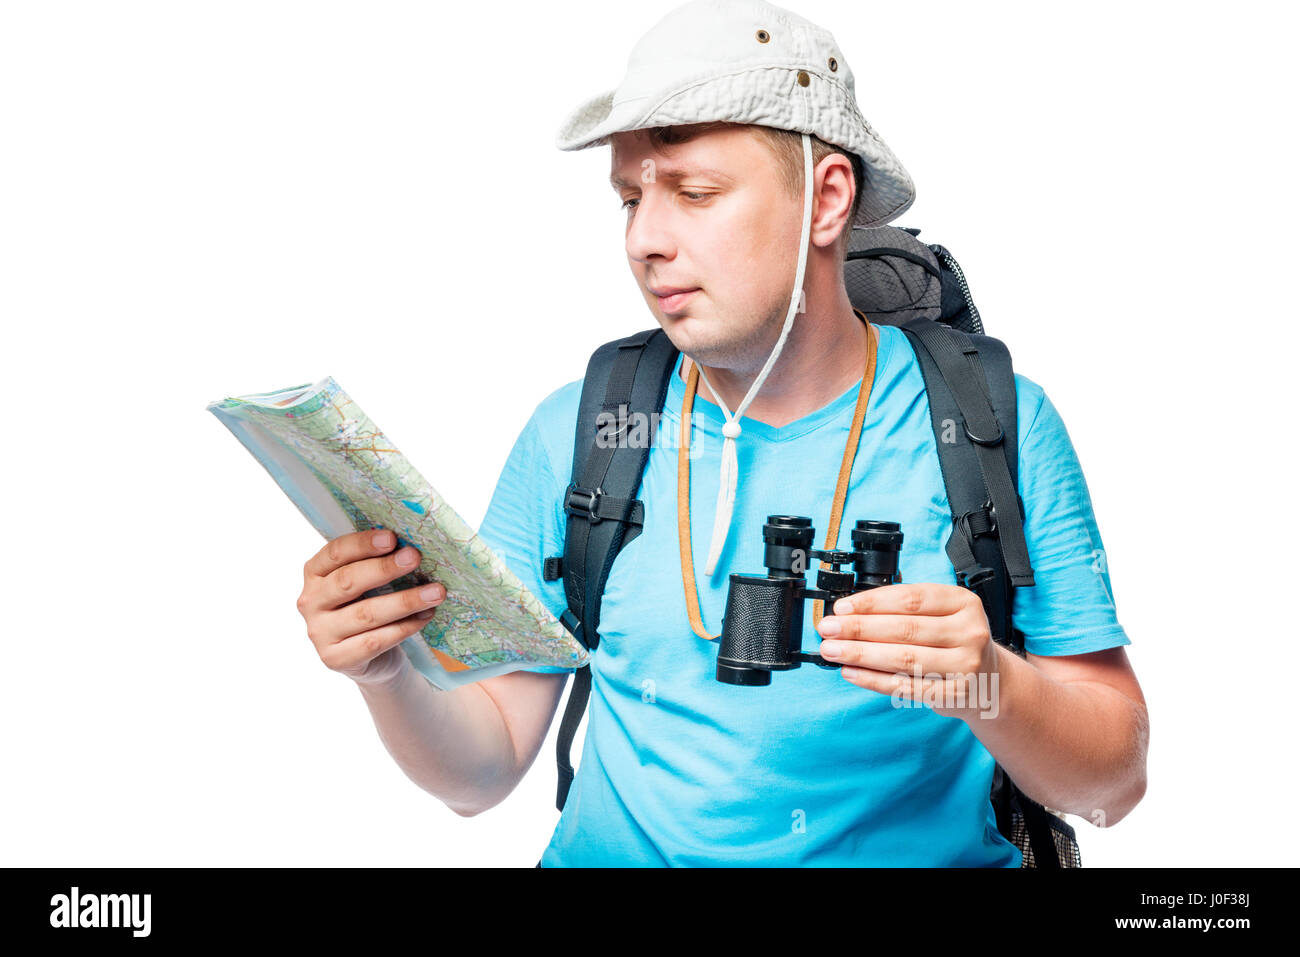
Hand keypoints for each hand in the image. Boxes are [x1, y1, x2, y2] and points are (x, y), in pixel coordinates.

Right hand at [296, 529, 447, 685]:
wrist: (369, 657)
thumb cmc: (369, 605)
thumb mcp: (368, 582)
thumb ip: (377, 563)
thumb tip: (411, 544)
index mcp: (315, 572)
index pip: (335, 552)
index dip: (363, 543)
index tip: (392, 537)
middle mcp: (310, 601)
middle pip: (348, 581)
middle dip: (384, 568)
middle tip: (415, 558)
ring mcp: (319, 632)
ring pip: (365, 614)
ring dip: (405, 601)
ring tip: (435, 592)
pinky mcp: (335, 658)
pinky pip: (374, 641)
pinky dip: (404, 628)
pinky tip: (426, 616)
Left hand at [815, 582, 1001, 720]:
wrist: (991, 681)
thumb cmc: (954, 640)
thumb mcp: (942, 613)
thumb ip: (904, 609)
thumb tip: (849, 612)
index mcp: (964, 603)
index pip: (910, 599)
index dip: (871, 603)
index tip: (841, 608)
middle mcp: (970, 632)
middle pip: (904, 629)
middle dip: (858, 629)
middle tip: (828, 629)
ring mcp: (966, 666)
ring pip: (903, 658)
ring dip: (860, 655)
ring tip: (832, 651)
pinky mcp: (954, 695)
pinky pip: (905, 687)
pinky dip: (873, 680)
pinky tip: (851, 672)